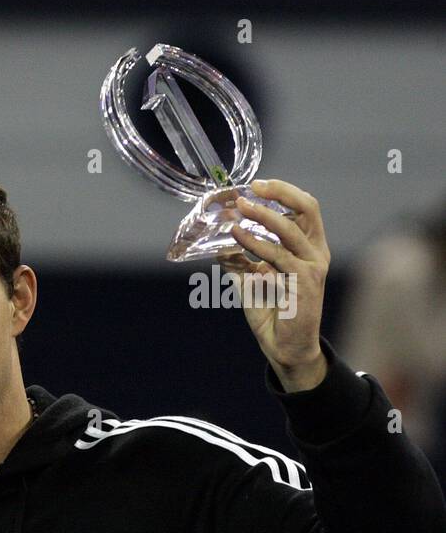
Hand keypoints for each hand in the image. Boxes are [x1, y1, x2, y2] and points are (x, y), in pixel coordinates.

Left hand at [217, 179, 329, 391]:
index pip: (305, 208)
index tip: (256, 185)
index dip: (283, 192)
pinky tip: (238, 240)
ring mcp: (312, 268)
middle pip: (306, 210)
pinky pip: (277, 259)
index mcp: (309, 247)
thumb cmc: (273, 312)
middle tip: (248, 193)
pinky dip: (256, 248)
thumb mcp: (250, 280)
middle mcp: (315, 253)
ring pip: (287, 234)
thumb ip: (238, 260)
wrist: (285, 347)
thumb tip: (216, 242)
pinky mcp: (303, 284)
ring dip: (260, 220)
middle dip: (277, 196)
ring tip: (236, 215)